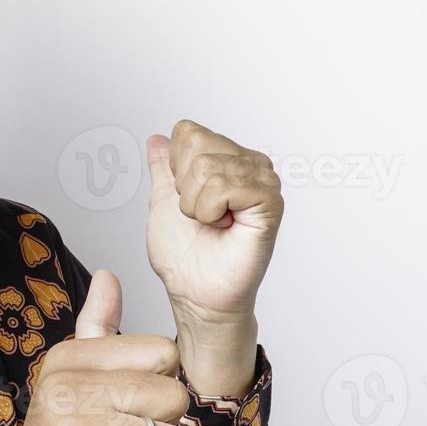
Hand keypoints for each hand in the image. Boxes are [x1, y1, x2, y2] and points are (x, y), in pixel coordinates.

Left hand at [146, 120, 283, 394]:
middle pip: (196, 145)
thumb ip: (162, 167)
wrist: (196, 293)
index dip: (175, 169)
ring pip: (208, 167)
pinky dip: (211, 210)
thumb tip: (157, 139)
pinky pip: (227, 185)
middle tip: (201, 215)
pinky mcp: (269, 202)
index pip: (187, 132)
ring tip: (213, 223)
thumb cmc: (184, 257)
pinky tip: (224, 225)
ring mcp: (262, 181)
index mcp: (224, 160)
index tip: (186, 200)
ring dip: (197, 204)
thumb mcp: (162, 202)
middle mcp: (247, 165)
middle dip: (184, 188)